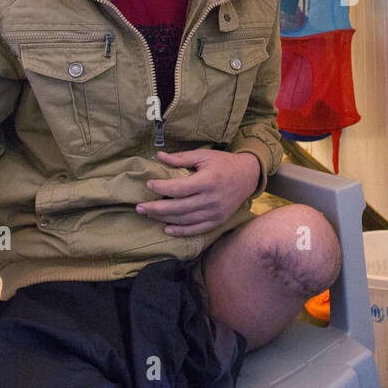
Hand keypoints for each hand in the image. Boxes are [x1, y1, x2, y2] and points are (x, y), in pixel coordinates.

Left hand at [137, 149, 260, 236]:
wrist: (248, 175)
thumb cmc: (224, 163)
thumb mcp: (204, 156)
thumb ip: (181, 158)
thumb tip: (159, 156)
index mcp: (207, 181)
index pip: (178, 188)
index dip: (161, 188)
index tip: (148, 184)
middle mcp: (211, 199)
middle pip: (178, 208)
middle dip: (156, 209)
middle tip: (139, 207)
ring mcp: (215, 212)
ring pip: (185, 220)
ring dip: (164, 219)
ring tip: (149, 215)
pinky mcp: (218, 220)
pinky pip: (197, 230)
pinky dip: (181, 231)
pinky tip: (167, 229)